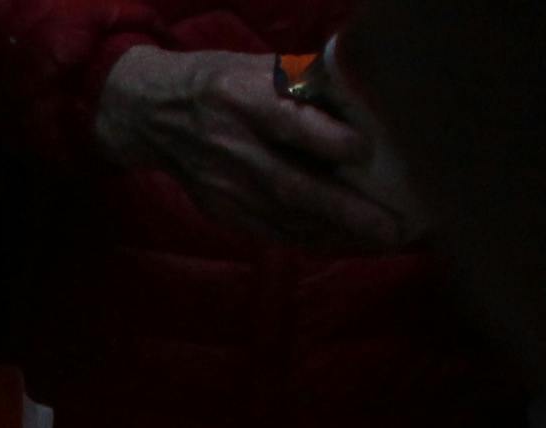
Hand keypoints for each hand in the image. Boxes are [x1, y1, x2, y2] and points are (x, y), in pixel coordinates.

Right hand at [92, 46, 425, 255]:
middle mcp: (232, 147)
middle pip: (292, 185)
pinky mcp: (222, 210)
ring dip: (336, 233)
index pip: (289, 123)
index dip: (329, 140)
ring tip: (380, 240)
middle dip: (344, 210)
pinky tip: (343, 243)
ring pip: (285, 217)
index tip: (368, 150)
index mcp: (242, 99)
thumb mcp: (257, 66)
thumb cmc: (223, 81)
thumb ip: (305, 83)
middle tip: (391, 228)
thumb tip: (361, 104)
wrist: (154, 114)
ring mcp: (225, 185)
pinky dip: (310, 239)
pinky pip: (272, 231)